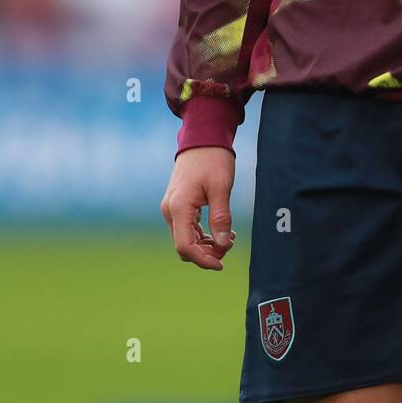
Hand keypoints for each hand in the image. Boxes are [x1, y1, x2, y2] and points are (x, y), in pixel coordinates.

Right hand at [160, 147, 236, 269]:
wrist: (202, 138)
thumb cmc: (213, 159)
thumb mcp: (221, 187)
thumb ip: (221, 217)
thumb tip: (223, 244)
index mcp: (178, 207)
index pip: (185, 246)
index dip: (202, 260)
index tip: (221, 264)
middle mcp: (171, 210)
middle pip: (185, 246)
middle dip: (207, 252)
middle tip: (230, 243)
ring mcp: (172, 208)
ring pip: (186, 238)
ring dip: (206, 244)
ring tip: (229, 236)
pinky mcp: (178, 205)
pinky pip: (188, 228)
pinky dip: (203, 234)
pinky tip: (221, 230)